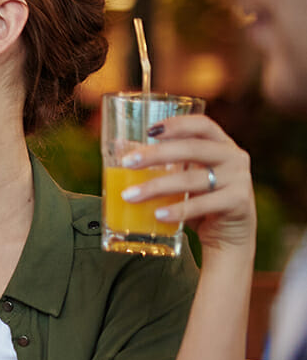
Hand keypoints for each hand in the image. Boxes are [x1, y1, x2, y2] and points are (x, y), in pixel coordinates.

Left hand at [120, 114, 254, 256]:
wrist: (229, 235)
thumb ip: (161, 162)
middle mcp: (233, 157)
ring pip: (192, 179)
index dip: (178, 124)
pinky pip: (203, 204)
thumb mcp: (182, 176)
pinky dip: (178, 210)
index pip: (202, 125)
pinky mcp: (238, 202)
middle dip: (156, 154)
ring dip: (157, 187)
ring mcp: (239, 179)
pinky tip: (158, 215)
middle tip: (127, 163)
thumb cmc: (200, 199)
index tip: (149, 130)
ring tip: (130, 196)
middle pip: (192, 148)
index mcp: (221, 144)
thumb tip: (119, 145)